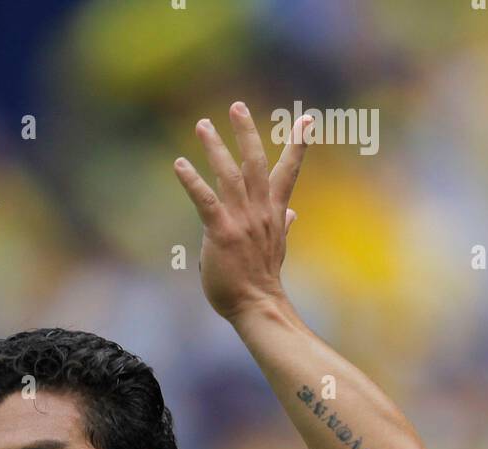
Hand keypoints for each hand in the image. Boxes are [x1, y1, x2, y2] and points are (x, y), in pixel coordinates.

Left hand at [174, 103, 311, 321]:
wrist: (258, 305)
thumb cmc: (262, 281)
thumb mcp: (276, 248)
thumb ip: (282, 226)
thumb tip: (292, 214)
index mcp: (274, 213)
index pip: (288, 172)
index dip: (298, 145)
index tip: (307, 119)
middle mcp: (260, 211)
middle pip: (255, 162)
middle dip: (246, 132)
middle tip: (237, 106)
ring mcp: (241, 220)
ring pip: (230, 175)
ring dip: (215, 147)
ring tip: (203, 125)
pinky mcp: (221, 232)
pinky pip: (205, 201)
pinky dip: (192, 181)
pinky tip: (179, 164)